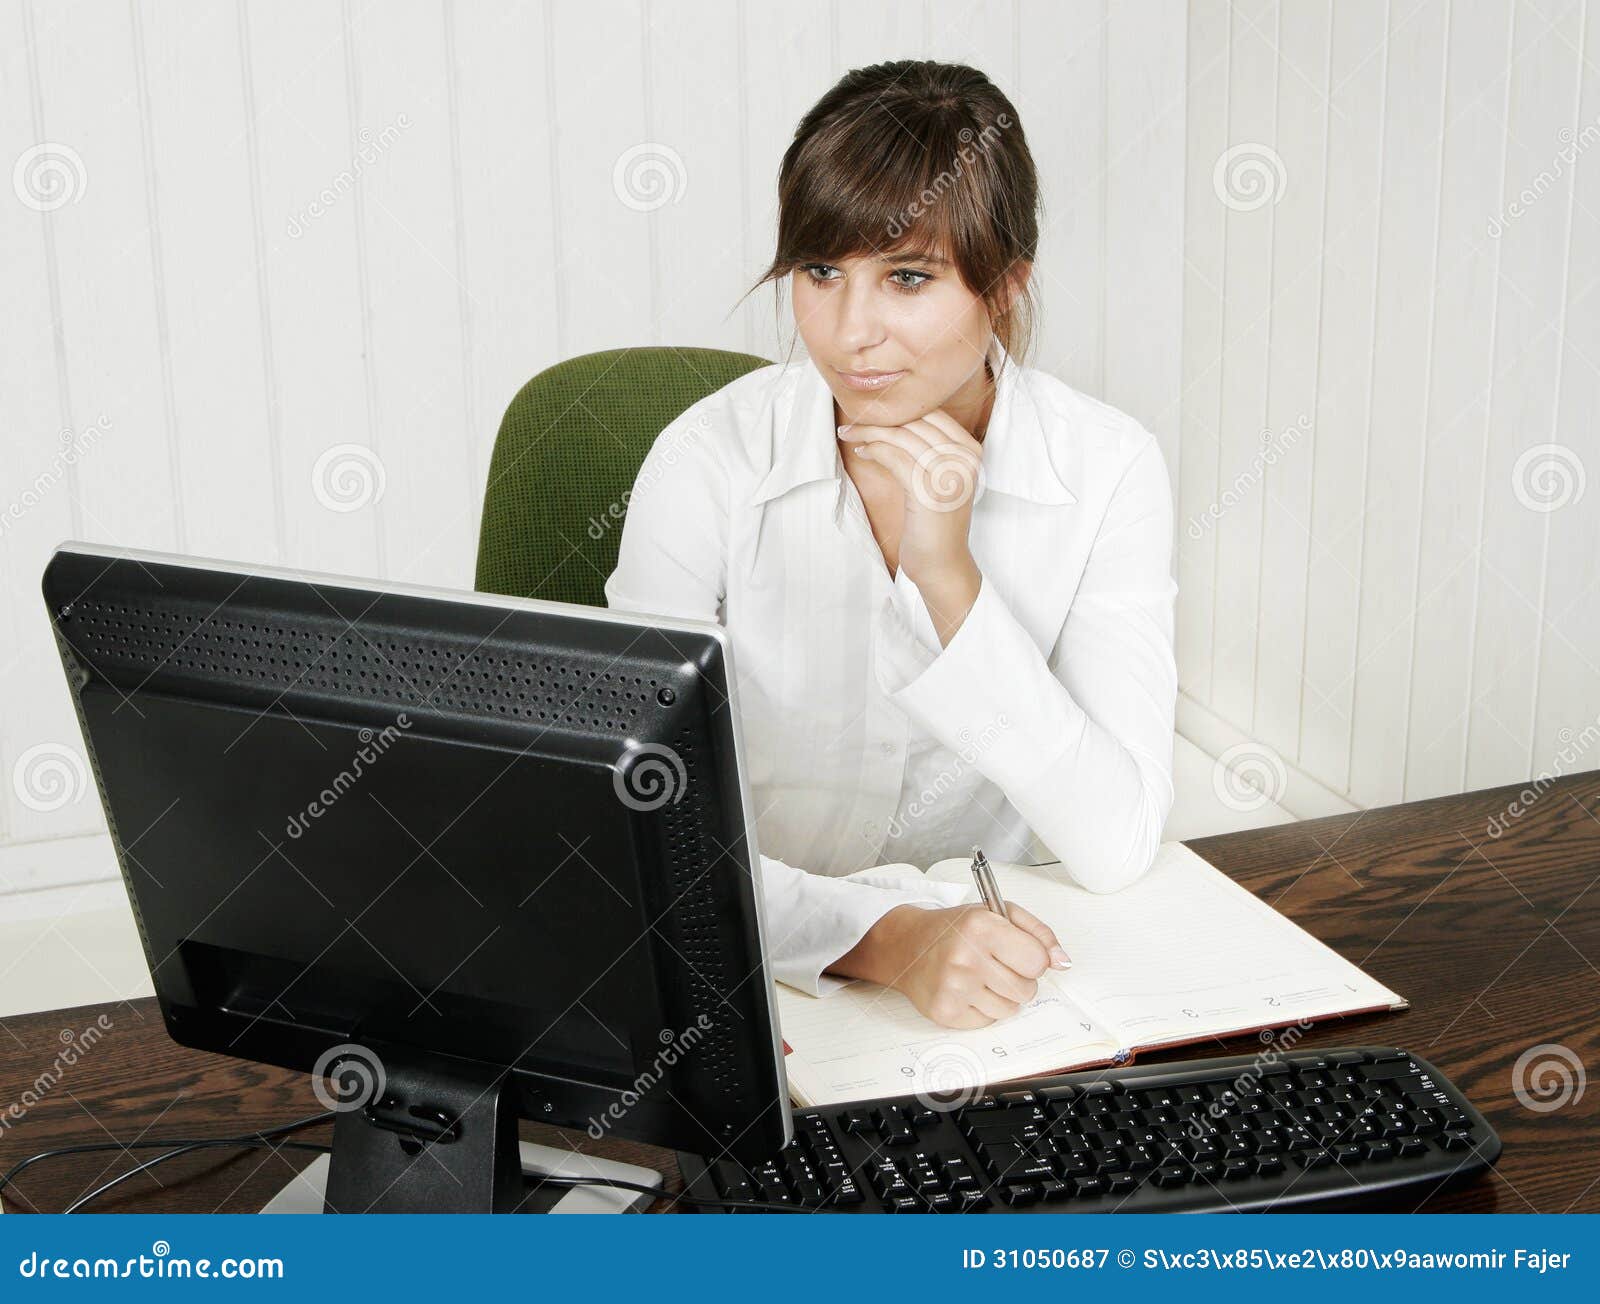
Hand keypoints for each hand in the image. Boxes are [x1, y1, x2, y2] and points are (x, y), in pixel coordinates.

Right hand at [835, 902, 1071, 1028]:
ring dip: (1001, 996)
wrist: (907, 946)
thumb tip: (1063, 962)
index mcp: (982, 926)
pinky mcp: (945, 1012)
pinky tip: (965, 990)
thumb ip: (1038, 933)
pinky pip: (988, 1022)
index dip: (1032, 959)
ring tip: (979, 977)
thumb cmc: (955, 929)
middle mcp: (966, 957)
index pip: (1038, 961)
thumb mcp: (998, 913)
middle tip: (995, 964)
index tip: (1018, 952)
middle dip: (1018, 979)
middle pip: (1027, 990)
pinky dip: (982, 1009)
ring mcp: (954, 988)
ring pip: (1010, 1010)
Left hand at [839, 408, 983, 584]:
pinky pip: (895, 457)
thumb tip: (892, 420)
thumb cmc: (936, 521)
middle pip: (915, 422)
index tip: (874, 412)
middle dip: (879, 418)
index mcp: (972, 451)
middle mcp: (965, 460)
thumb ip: (929, 449)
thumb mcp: (941, 477)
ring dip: (870, 432)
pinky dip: (875, 451)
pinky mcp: (928, 492)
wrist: (943, 563)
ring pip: (902, 437)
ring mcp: (949, 475)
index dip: (900, 408)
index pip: (933, 413)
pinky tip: (863, 452)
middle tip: (853, 422)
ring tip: (851, 435)